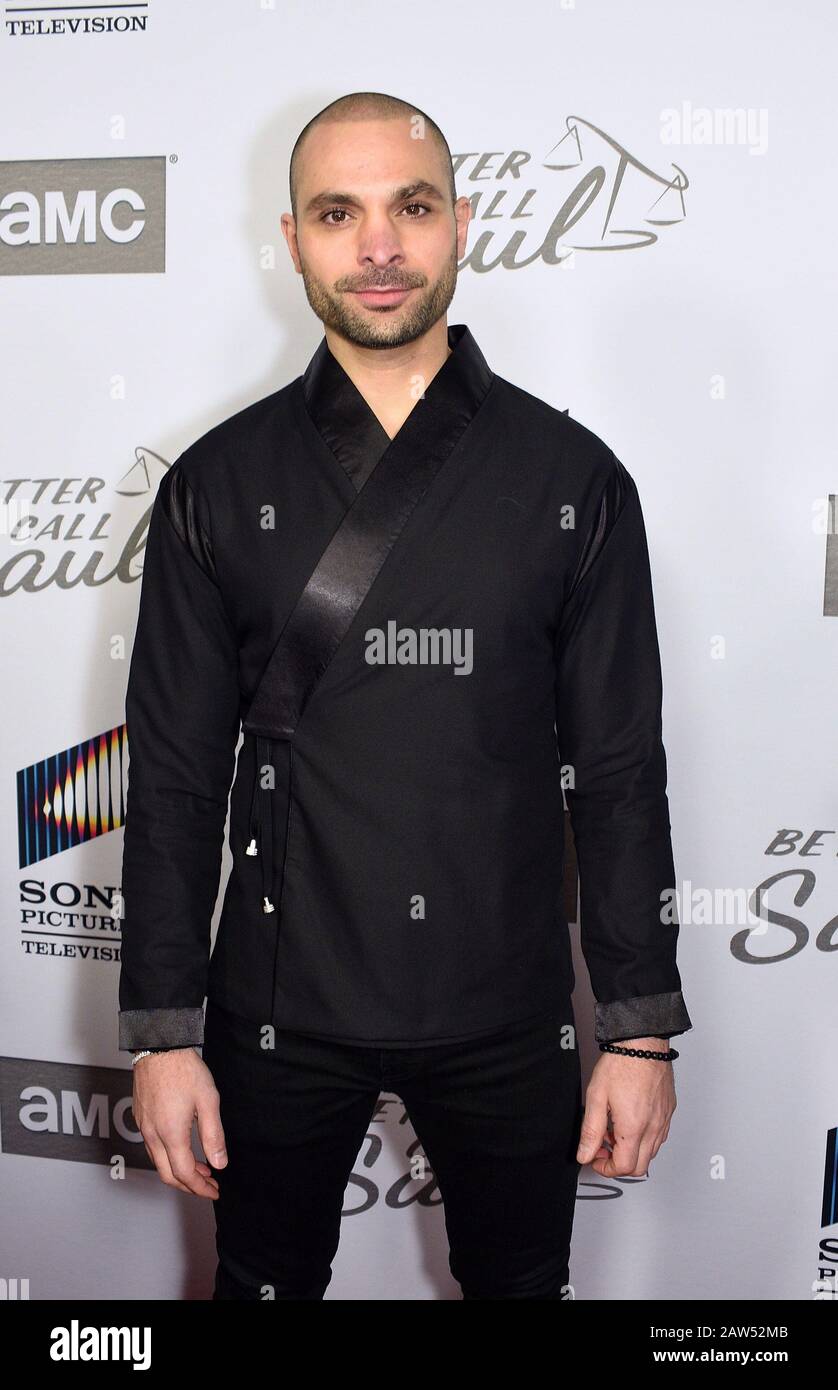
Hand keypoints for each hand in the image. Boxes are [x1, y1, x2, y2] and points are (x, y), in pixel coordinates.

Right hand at [132, 1048, 226, 1198]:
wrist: (159, 1045)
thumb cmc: (183, 1069)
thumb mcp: (208, 1101)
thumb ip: (213, 1135)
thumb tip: (219, 1163)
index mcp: (171, 1133)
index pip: (184, 1173)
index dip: (200, 1187)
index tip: (214, 1190)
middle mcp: (152, 1134)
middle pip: (167, 1174)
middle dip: (189, 1185)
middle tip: (208, 1185)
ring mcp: (143, 1126)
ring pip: (158, 1162)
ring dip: (178, 1171)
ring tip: (201, 1167)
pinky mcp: (140, 1116)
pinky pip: (152, 1147)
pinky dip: (168, 1156)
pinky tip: (182, 1147)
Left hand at [576, 1038, 675, 1177]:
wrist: (644, 1042)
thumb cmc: (622, 1063)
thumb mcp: (596, 1097)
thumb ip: (590, 1131)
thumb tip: (584, 1154)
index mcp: (633, 1127)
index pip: (624, 1167)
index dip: (606, 1168)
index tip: (595, 1158)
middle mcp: (653, 1127)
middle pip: (640, 1167)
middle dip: (618, 1164)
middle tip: (603, 1148)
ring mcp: (664, 1120)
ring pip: (651, 1153)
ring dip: (632, 1151)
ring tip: (614, 1131)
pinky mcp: (669, 1111)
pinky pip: (659, 1137)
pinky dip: (644, 1139)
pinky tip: (630, 1122)